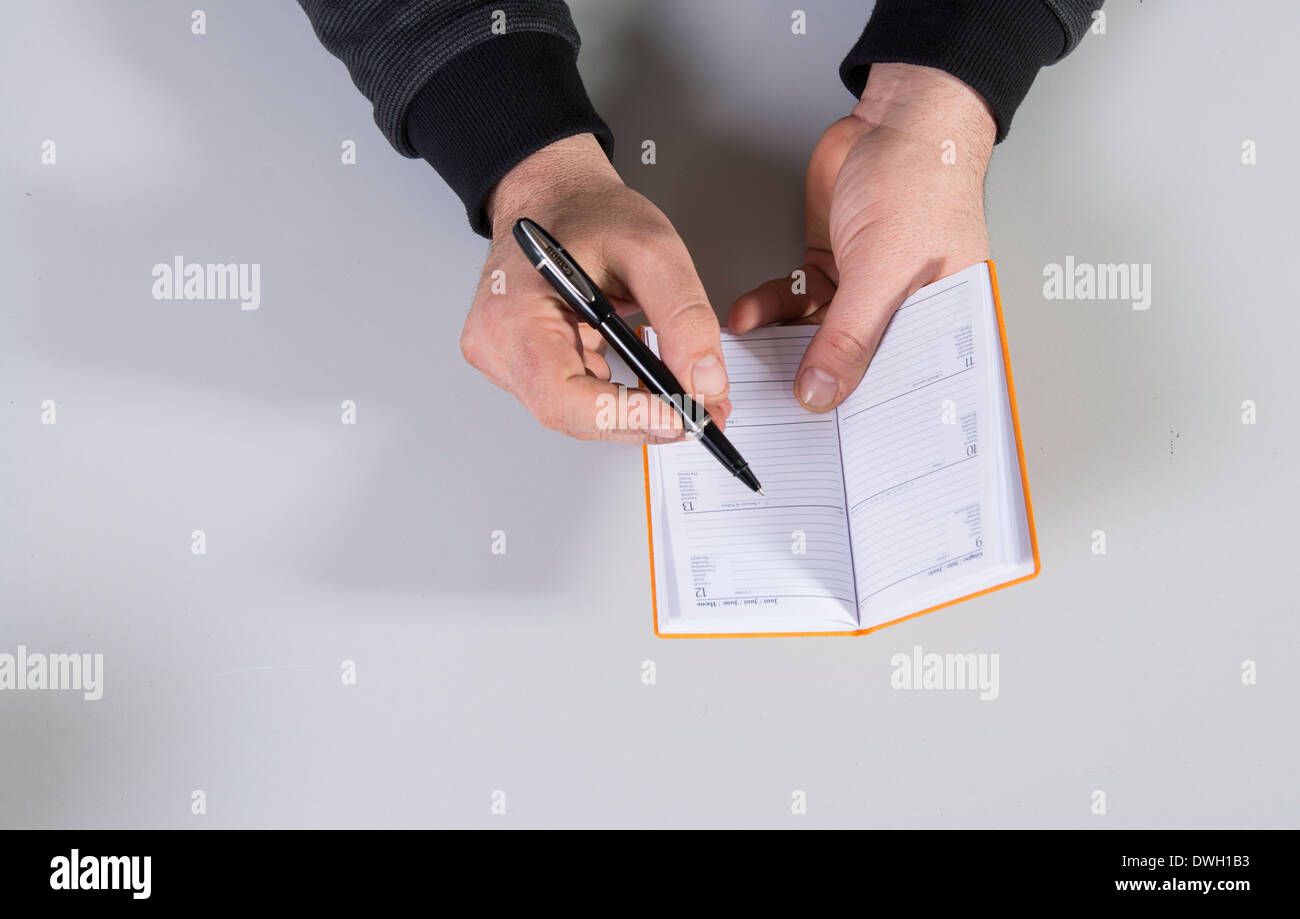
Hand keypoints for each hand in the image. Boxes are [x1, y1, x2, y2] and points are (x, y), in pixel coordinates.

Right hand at [460, 134, 729, 441]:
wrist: (557, 196)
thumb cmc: (588, 213)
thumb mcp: (652, 250)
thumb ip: (684, 317)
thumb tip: (706, 384)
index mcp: (514, 313)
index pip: (562, 395)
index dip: (622, 415)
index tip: (678, 417)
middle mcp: (497, 343)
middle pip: (569, 415)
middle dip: (637, 421)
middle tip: (694, 416)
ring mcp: (503, 358)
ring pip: (573, 415)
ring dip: (629, 414)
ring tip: (677, 399)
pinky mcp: (519, 366)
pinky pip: (571, 401)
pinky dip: (615, 400)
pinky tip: (643, 387)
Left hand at [729, 63, 995, 411]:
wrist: (898, 117)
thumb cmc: (923, 179)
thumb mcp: (886, 270)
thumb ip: (851, 336)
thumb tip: (824, 392)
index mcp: (944, 323)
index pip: (909, 387)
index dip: (876, 419)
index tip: (838, 452)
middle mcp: (905, 313)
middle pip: (858, 367)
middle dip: (819, 388)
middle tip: (781, 418)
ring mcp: (865, 290)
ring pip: (817, 337)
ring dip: (782, 347)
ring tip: (750, 369)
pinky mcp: (832, 267)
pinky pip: (795, 301)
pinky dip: (768, 308)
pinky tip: (746, 319)